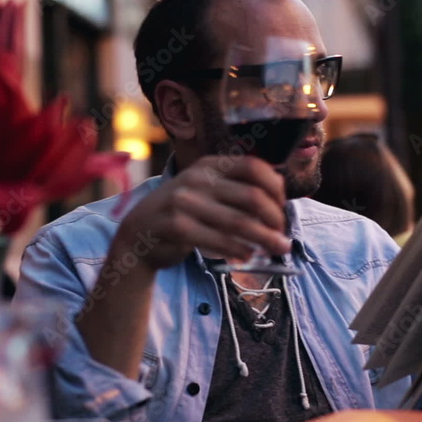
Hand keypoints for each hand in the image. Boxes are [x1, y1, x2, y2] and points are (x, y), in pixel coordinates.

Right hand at [113, 155, 291, 270]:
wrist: (138, 235)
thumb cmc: (180, 215)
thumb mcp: (203, 191)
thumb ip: (232, 190)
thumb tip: (278, 203)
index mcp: (208, 165)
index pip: (253, 167)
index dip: (275, 187)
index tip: (283, 207)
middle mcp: (196, 178)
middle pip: (252, 196)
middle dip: (275, 218)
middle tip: (283, 235)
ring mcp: (184, 201)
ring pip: (239, 221)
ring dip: (265, 238)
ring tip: (278, 249)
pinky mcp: (177, 226)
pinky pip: (219, 240)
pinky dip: (239, 249)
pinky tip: (248, 256)